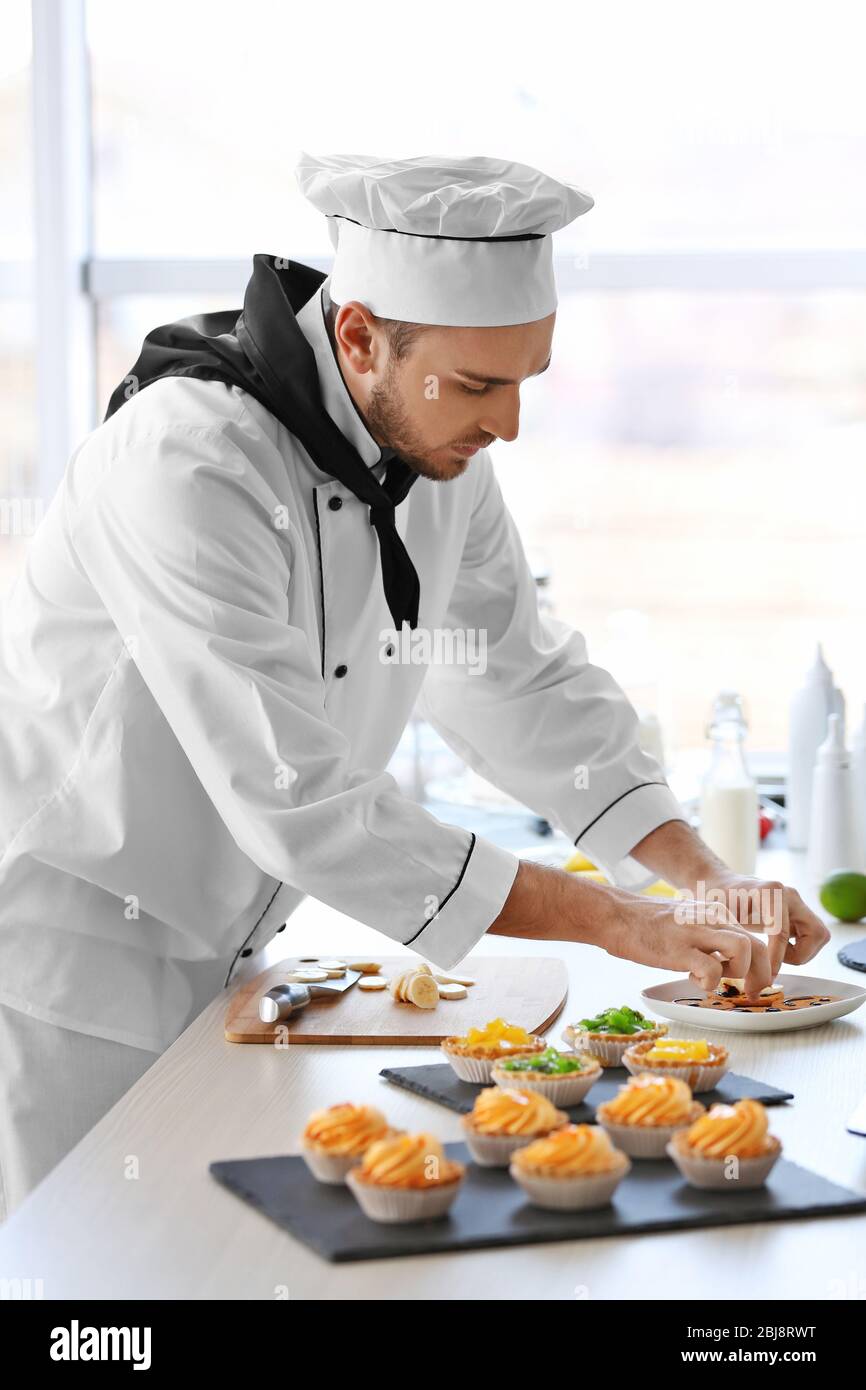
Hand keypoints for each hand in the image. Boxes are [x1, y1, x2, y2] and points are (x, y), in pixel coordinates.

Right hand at [602, 890, 773, 995]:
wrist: (616, 914)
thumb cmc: (646, 922)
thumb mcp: (686, 920)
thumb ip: (708, 935)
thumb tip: (722, 959)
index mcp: (716, 914)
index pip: (755, 939)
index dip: (761, 966)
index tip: (752, 983)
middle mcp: (712, 919)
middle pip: (759, 946)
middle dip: (762, 975)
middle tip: (749, 992)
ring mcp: (697, 933)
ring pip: (744, 951)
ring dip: (737, 973)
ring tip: (717, 979)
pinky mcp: (680, 950)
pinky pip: (713, 970)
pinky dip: (709, 982)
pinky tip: (693, 979)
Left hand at [696, 872, 830, 976]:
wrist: (718, 884)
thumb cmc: (715, 900)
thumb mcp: (720, 918)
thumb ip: (737, 940)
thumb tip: (749, 970)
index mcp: (769, 891)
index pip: (781, 933)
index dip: (775, 960)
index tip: (765, 977)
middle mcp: (789, 894)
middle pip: (816, 933)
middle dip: (799, 955)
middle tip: (773, 962)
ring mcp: (796, 902)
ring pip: (819, 935)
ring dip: (801, 952)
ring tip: (775, 956)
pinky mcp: (798, 911)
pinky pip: (812, 935)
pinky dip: (799, 948)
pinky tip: (777, 950)